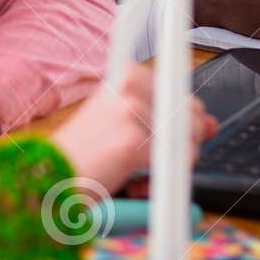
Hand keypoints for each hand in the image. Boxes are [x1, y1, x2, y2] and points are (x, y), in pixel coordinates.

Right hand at [51, 63, 218, 193]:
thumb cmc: (83, 158)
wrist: (48, 179)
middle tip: (155, 162)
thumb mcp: (124, 128)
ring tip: (139, 177)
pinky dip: (163, 181)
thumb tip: (212, 122)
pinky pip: (176, 160)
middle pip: (191, 111)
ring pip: (187, 138)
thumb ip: (168, 121)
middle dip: (185, 142)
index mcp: (125, 74)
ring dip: (172, 165)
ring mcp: (133, 109)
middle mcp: (130, 84)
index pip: (178, 85)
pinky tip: (137, 185)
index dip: (189, 112)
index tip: (198, 126)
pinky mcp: (134, 138)